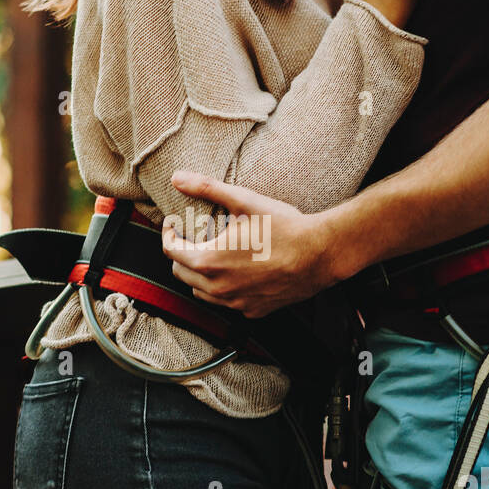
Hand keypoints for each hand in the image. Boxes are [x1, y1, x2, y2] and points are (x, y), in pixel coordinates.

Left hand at [162, 173, 337, 317]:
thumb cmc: (283, 227)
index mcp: (208, 261)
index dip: (168, 234)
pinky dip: (223, 289)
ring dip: (198, 275)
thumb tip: (177, 177)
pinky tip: (236, 273)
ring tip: (211, 255)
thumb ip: (206, 188)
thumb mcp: (243, 201)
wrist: (320, 254)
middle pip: (181, 274)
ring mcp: (235, 303)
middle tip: (190, 238)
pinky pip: (227, 303)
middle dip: (180, 254)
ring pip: (201, 293)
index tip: (173, 224)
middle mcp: (217, 288)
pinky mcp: (253, 311)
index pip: (171, 251)